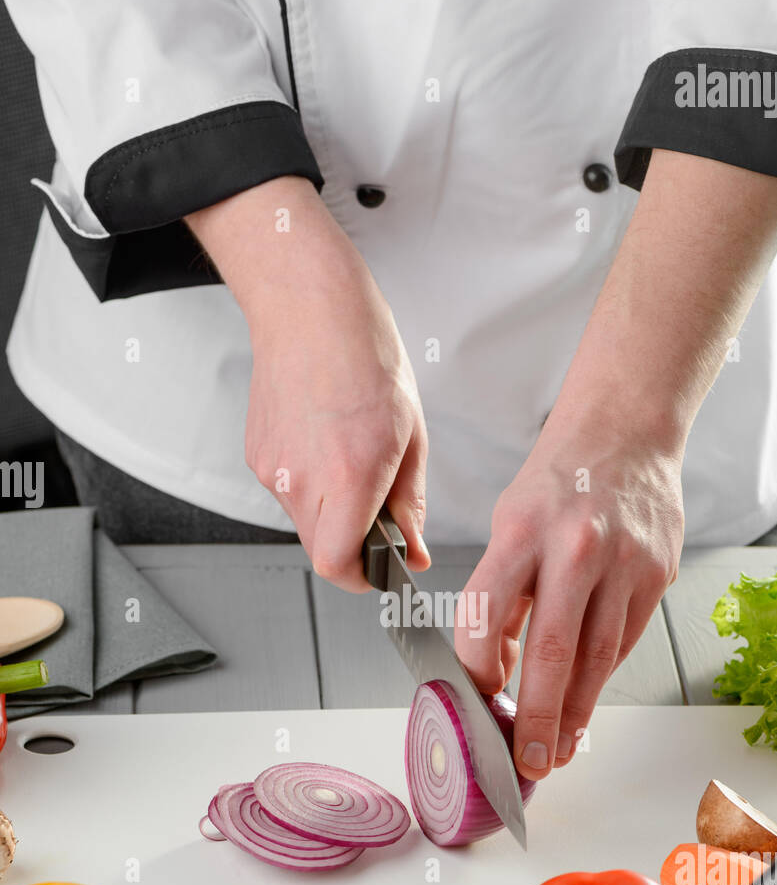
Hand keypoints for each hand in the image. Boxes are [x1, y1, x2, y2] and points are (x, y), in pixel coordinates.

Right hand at [187, 177, 429, 590]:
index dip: (362, 577)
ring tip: (351, 456)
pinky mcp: (256, 456)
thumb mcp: (412, 434)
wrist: (307, 307)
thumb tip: (412, 551)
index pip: (338, 564)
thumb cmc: (365, 355)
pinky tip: (325, 441)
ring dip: (333, 510)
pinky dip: (311, 484)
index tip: (383, 568)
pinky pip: (287, 492)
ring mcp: (272, 469)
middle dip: (353, 544)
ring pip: (305, 522)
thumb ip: (410, 503)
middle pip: (322, 550)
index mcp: (350, 474)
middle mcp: (302, 479)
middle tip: (378, 508)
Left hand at [455, 413, 683, 780]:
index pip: (488, 613)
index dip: (478, 667)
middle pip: (553, 649)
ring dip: (577, 713)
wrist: (626, 434)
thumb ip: (501, 594)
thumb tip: (499, 668)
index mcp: (522, 530)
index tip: (478, 700)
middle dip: (538, 716)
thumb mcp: (509, 523)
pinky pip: (624, 640)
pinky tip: (586, 704)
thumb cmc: (557, 481)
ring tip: (560, 751)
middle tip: (529, 762)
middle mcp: (575, 547)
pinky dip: (601, 677)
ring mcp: (624, 563)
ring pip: (598, 657)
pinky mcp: (657, 575)